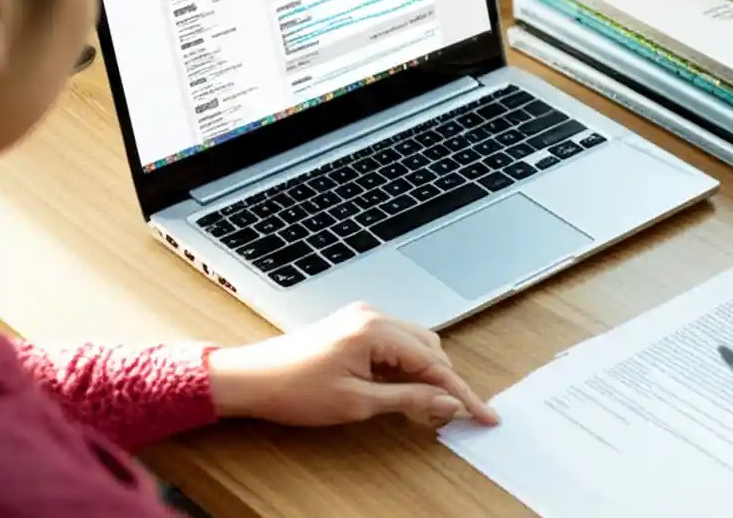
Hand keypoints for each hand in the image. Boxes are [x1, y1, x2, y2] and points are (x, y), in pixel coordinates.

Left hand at [207, 302, 498, 428]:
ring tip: (422, 407)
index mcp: (376, 330)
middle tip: (450, 417)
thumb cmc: (294, 390)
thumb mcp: (357, 403)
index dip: (460, 392)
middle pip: (431, 348)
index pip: (434, 364)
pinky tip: (401, 389)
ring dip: (425, 373)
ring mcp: (364, 317)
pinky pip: (396, 342)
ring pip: (416, 344)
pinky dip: (406, 365)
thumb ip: (408, 401)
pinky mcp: (355, 325)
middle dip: (444, 383)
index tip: (482, 414)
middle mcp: (374, 315)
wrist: (250, 378)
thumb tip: (447, 403)